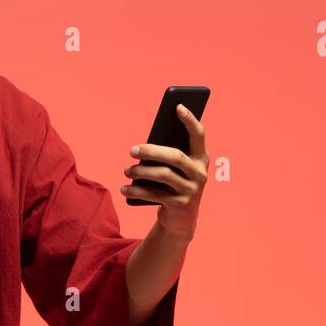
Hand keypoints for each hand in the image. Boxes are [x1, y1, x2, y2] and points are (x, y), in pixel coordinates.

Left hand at [119, 103, 208, 239]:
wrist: (180, 219)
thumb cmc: (173, 185)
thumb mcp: (173, 169)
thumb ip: (166, 155)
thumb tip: (143, 146)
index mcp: (201, 158)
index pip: (199, 135)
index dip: (190, 120)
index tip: (177, 106)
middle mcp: (200, 173)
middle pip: (175, 156)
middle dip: (151, 151)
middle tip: (132, 150)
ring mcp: (192, 190)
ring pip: (164, 175)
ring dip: (141, 172)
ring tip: (126, 170)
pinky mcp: (181, 205)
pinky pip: (155, 195)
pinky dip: (137, 191)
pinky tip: (124, 188)